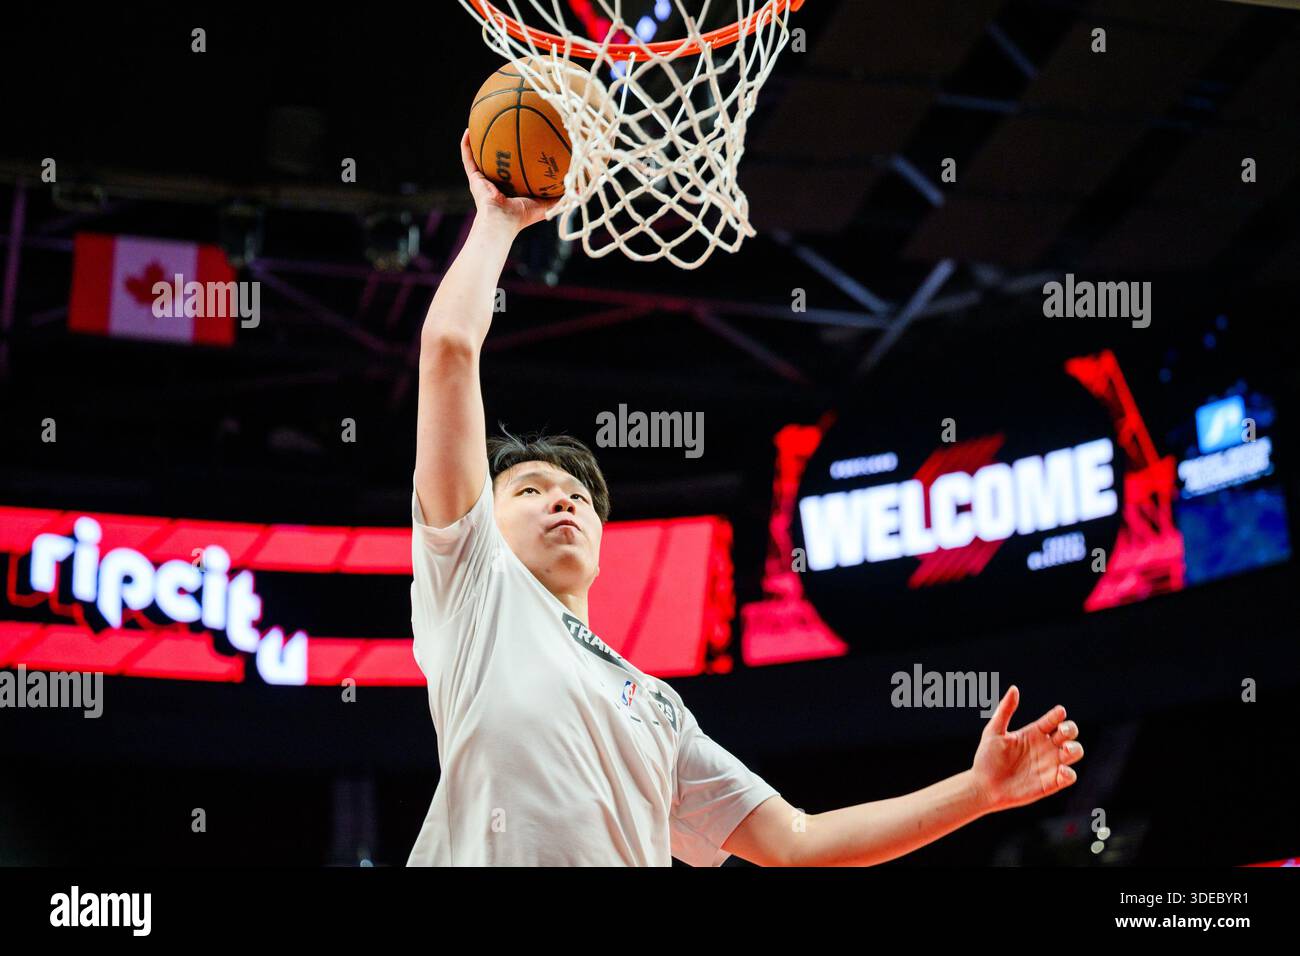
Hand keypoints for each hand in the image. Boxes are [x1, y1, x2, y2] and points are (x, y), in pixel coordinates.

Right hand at [459, 128, 559, 232]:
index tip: (525, 138)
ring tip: (480, 119)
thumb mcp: (545, 204)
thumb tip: (581, 188)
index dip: (519, 154)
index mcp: (511, 186)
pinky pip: (468, 157)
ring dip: (479, 138)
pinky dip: (466, 144)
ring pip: (479, 154)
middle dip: (499, 142)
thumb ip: (561, 196)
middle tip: (504, 123)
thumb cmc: (522, 218)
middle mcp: (496, 180)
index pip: (515, 167)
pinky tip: (468, 129)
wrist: (502, 223)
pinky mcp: (473, 178)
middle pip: (497, 157)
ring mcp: (483, 178)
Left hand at [970, 685, 1082, 812]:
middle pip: (1069, 733)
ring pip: (1074, 752)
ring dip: (1074, 749)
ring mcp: (1049, 765)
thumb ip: (1004, 711)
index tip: (1058, 712)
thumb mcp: (993, 732)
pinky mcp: (1051, 783)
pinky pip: (1069, 777)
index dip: (1058, 715)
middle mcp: (1045, 747)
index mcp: (1033, 733)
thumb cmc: (986, 758)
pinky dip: (1069, 773)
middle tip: (1062, 730)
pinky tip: (1060, 770)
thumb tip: (1014, 689)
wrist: (983, 787)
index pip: (1053, 720)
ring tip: (1064, 749)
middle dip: (1071, 729)